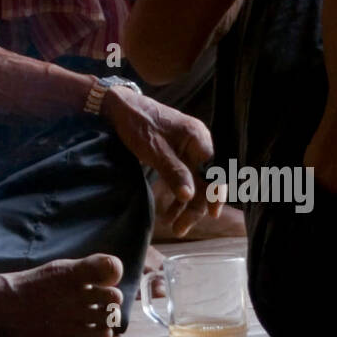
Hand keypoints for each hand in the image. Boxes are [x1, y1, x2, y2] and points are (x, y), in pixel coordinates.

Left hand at [102, 87, 220, 236]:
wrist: (120, 107)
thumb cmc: (138, 124)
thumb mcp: (154, 150)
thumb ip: (174, 171)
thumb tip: (189, 196)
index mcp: (197, 138)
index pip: (214, 171)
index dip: (216, 193)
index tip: (212, 214)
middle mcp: (198, 144)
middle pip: (205, 180)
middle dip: (195, 207)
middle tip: (181, 229)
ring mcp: (188, 149)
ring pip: (194, 182)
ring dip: (186, 205)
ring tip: (175, 227)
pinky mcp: (177, 154)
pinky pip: (184, 178)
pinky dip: (178, 194)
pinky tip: (171, 212)